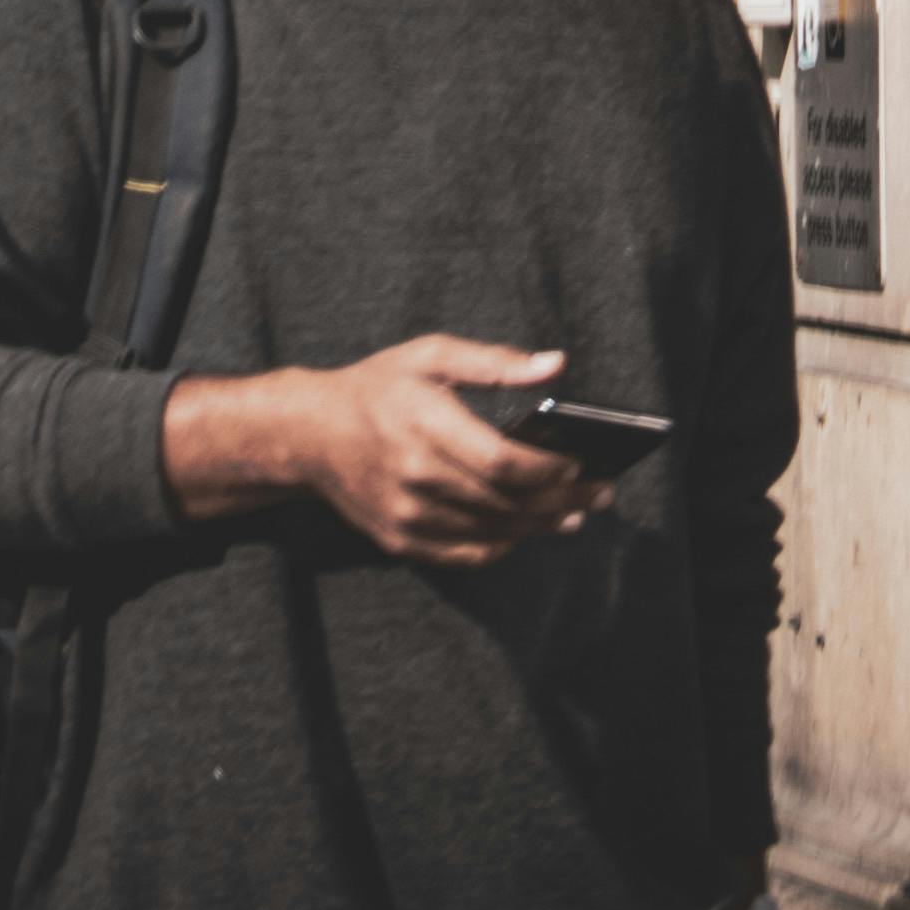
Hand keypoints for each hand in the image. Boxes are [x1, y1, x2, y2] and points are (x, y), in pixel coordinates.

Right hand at [168, 334, 594, 566]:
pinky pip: (466, 555)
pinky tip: (528, 528)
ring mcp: (406, 516)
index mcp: (423, 423)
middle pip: (505, 504)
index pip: (500, 462)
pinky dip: (504, 544)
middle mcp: (414, 477)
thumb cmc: (377, 387)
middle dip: (561, 500)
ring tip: (575, 511)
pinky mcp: (401, 541)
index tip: (583, 462)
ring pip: (492, 534)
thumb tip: (555, 366)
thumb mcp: (430, 355)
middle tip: (600, 491)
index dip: (548, 470)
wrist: (310, 435)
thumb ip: (494, 361)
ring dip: (540, 526)